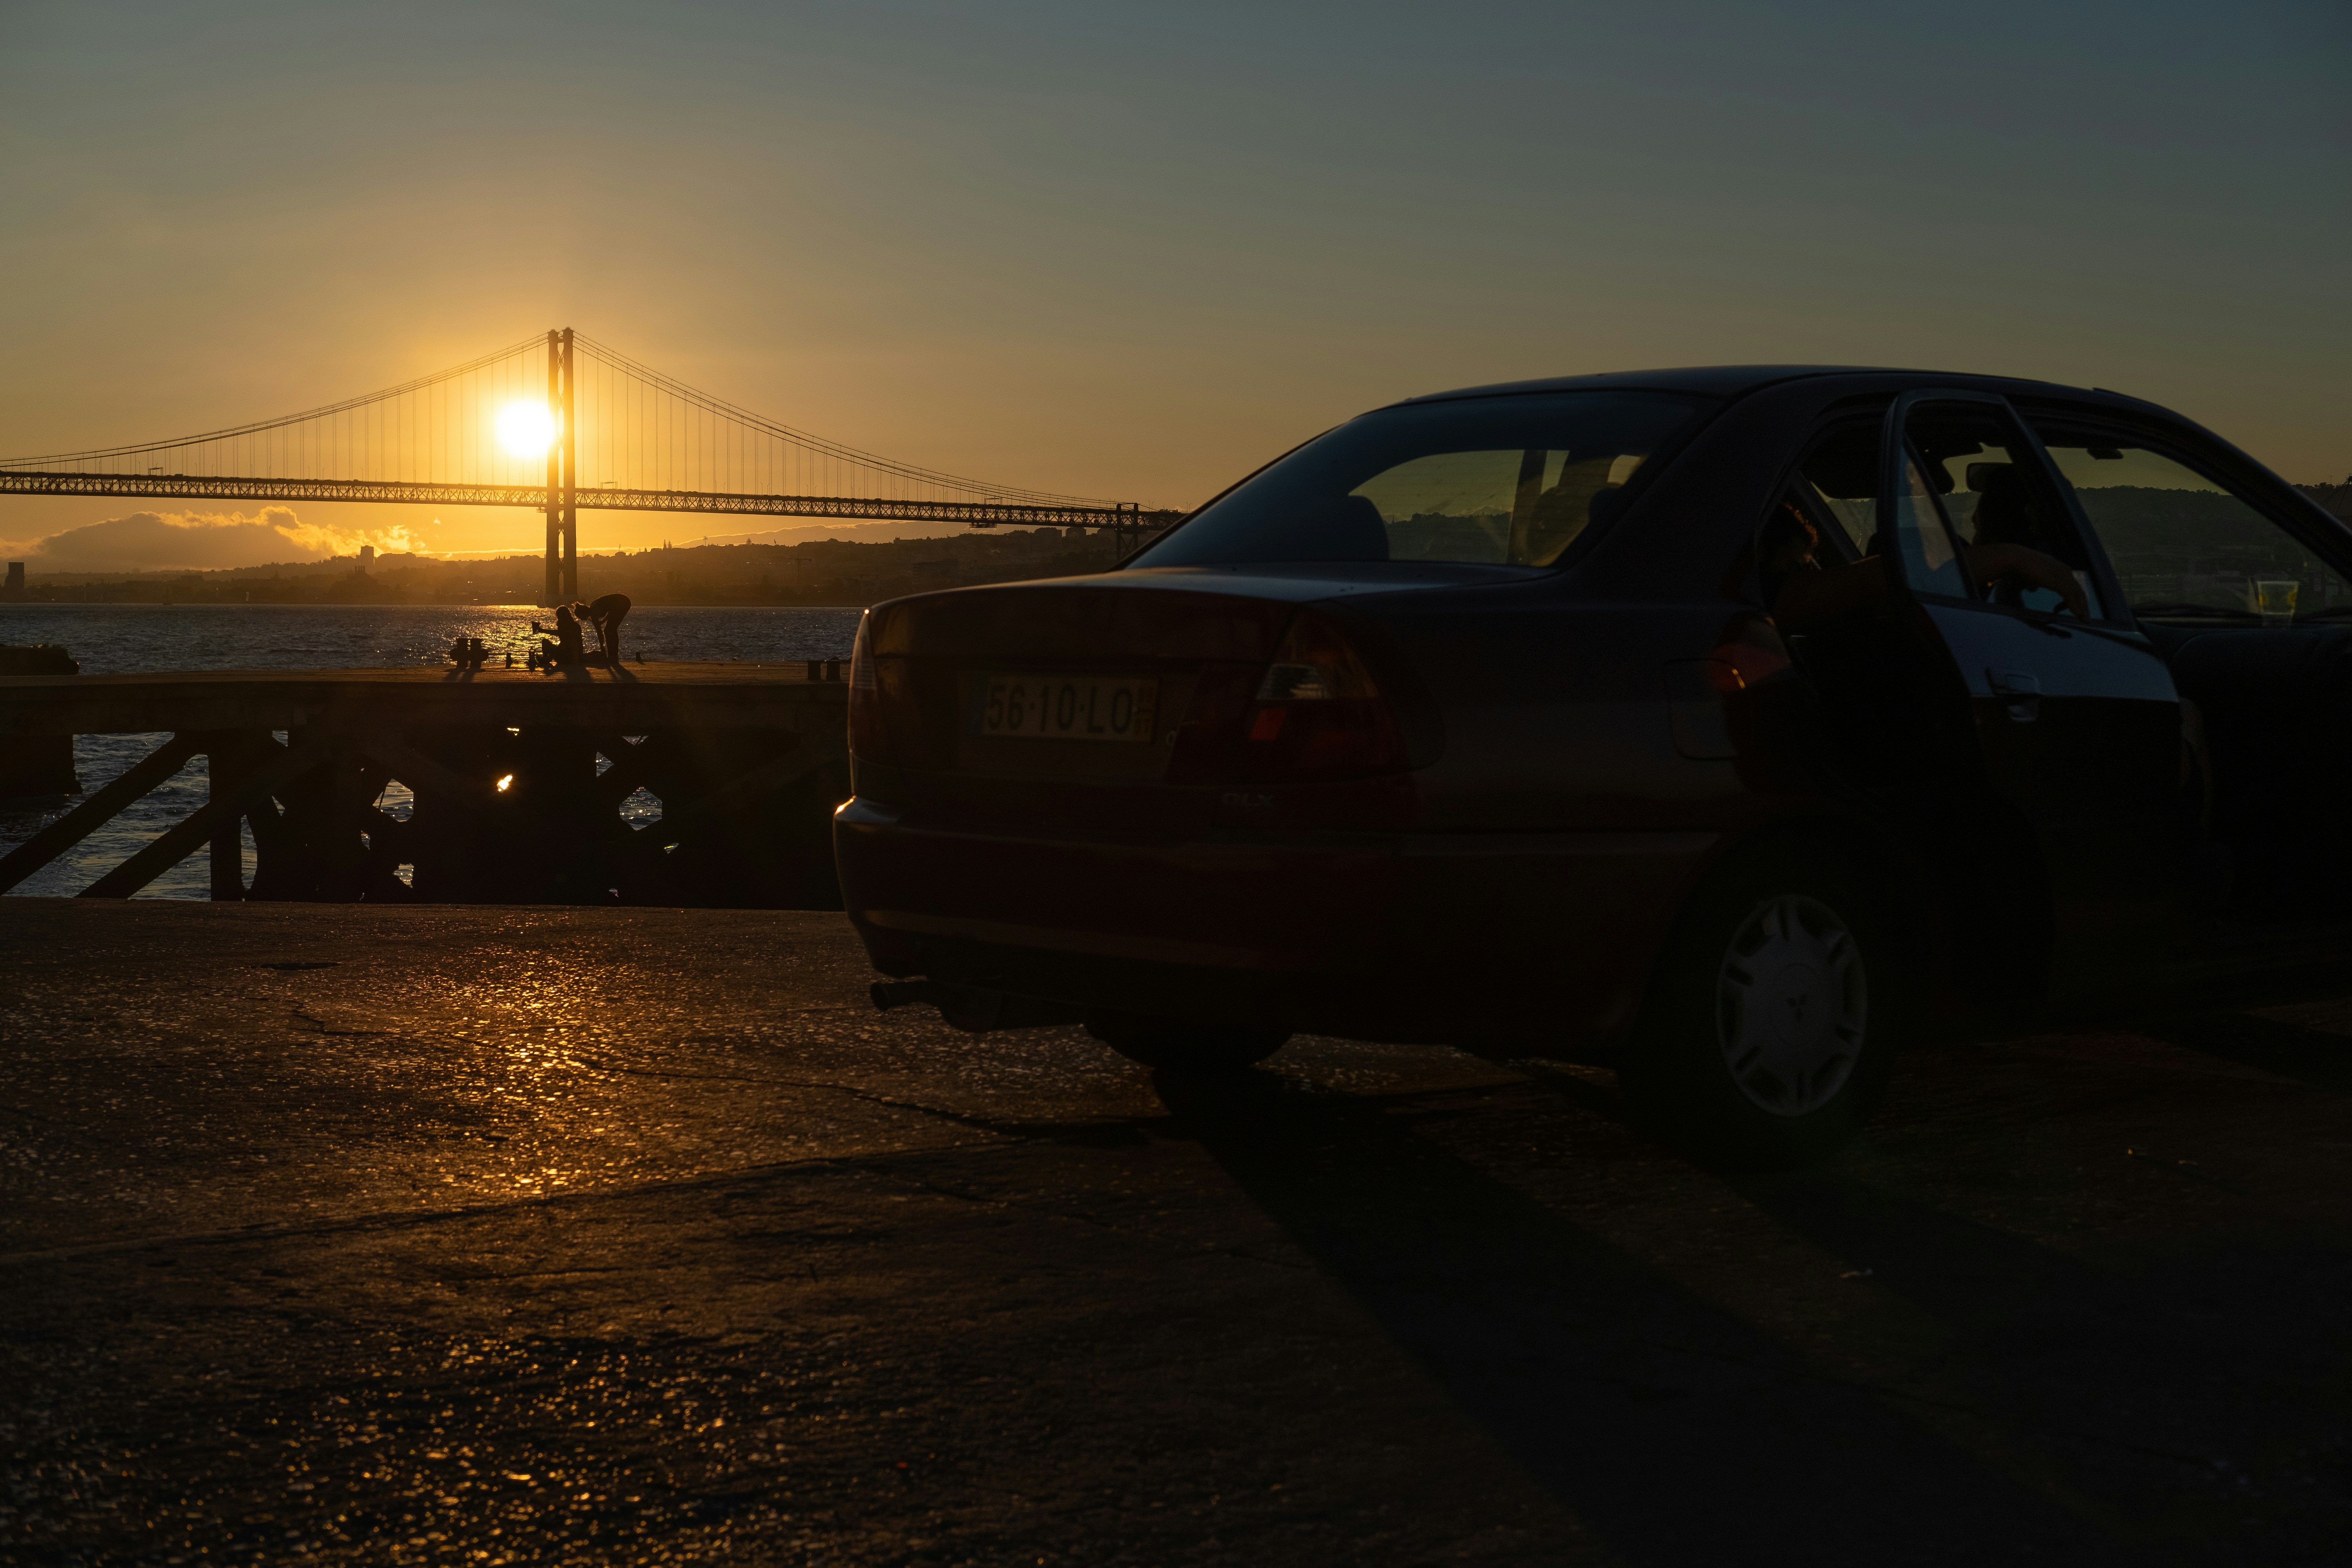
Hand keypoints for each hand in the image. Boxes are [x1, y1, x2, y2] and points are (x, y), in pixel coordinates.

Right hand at [1968, 543, 2088, 619]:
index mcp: (2057, 568)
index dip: (2071, 598)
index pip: (2070, 584)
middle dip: (2081, 604)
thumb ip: (2032, 584)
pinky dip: (2075, 606)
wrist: (2013, 559)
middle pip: (2077, 589)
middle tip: (2083, 617)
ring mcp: (2063, 574)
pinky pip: (2071, 596)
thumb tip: (2034, 589)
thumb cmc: (2016, 567)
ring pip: (2077, 593)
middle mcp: (2063, 570)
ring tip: (2083, 619)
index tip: (2066, 608)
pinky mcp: (2060, 580)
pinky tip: (2077, 615)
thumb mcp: (2027, 579)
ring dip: (2081, 607)